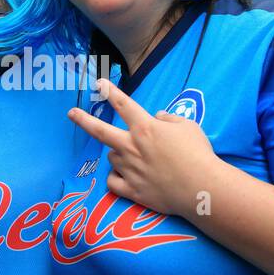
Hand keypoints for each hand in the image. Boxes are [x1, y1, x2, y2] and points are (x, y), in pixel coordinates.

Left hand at [66, 78, 218, 218]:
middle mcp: (132, 147)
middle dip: (83, 120)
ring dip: (119, 154)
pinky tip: (123, 177)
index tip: (99, 83)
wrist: (202, 187)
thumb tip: (156, 117)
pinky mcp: (132, 191)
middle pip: (100, 131)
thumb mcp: (188, 126)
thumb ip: (168, 118)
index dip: (110, 92)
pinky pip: (112, 182)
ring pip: (112, 157)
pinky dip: (116, 178)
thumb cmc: (198, 153)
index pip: (123, 105)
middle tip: (71, 113)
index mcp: (145, 128)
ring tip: (137, 159)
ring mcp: (129, 170)